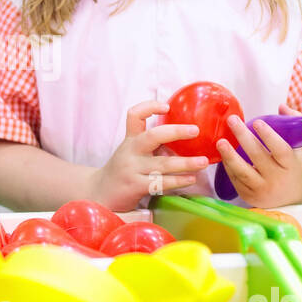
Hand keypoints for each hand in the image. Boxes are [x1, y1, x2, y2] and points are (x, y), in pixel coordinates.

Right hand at [86, 100, 210, 210]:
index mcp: (130, 140)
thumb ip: (149, 145)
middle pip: (154, 136)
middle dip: (177, 131)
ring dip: (186, 162)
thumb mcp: (129, 152)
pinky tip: (191, 179)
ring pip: (163, 163)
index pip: (135, 115)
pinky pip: (161, 182)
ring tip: (203, 162)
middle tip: (196, 130)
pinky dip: (179, 181)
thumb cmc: (121, 172)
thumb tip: (181, 137)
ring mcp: (132, 169)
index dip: (150, 107)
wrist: (98, 194)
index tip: (167, 106)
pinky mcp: (135, 186)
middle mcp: (130, 151)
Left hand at [217, 103, 301, 207]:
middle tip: (232, 120)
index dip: (269, 137)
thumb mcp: (300, 147)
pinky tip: (223, 153)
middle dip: (243, 137)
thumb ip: (294, 124)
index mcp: (291, 165)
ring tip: (220, 141)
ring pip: (244, 172)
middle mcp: (277, 179)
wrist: (289, 197)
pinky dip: (228, 166)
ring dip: (230, 156)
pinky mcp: (249, 196)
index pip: (281, 151)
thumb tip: (281, 106)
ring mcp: (262, 189)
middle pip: (258, 157)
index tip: (256, 122)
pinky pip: (236, 179)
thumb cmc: (292, 165)